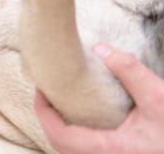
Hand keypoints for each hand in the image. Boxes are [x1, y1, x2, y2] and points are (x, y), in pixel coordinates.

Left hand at [34, 44, 163, 153]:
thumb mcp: (159, 98)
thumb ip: (130, 72)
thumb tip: (101, 49)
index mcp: (109, 150)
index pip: (60, 136)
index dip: (43, 112)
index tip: (40, 89)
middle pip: (61, 146)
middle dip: (49, 120)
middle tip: (47, 93)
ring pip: (73, 152)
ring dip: (62, 130)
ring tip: (61, 104)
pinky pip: (86, 153)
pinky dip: (77, 139)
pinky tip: (83, 120)